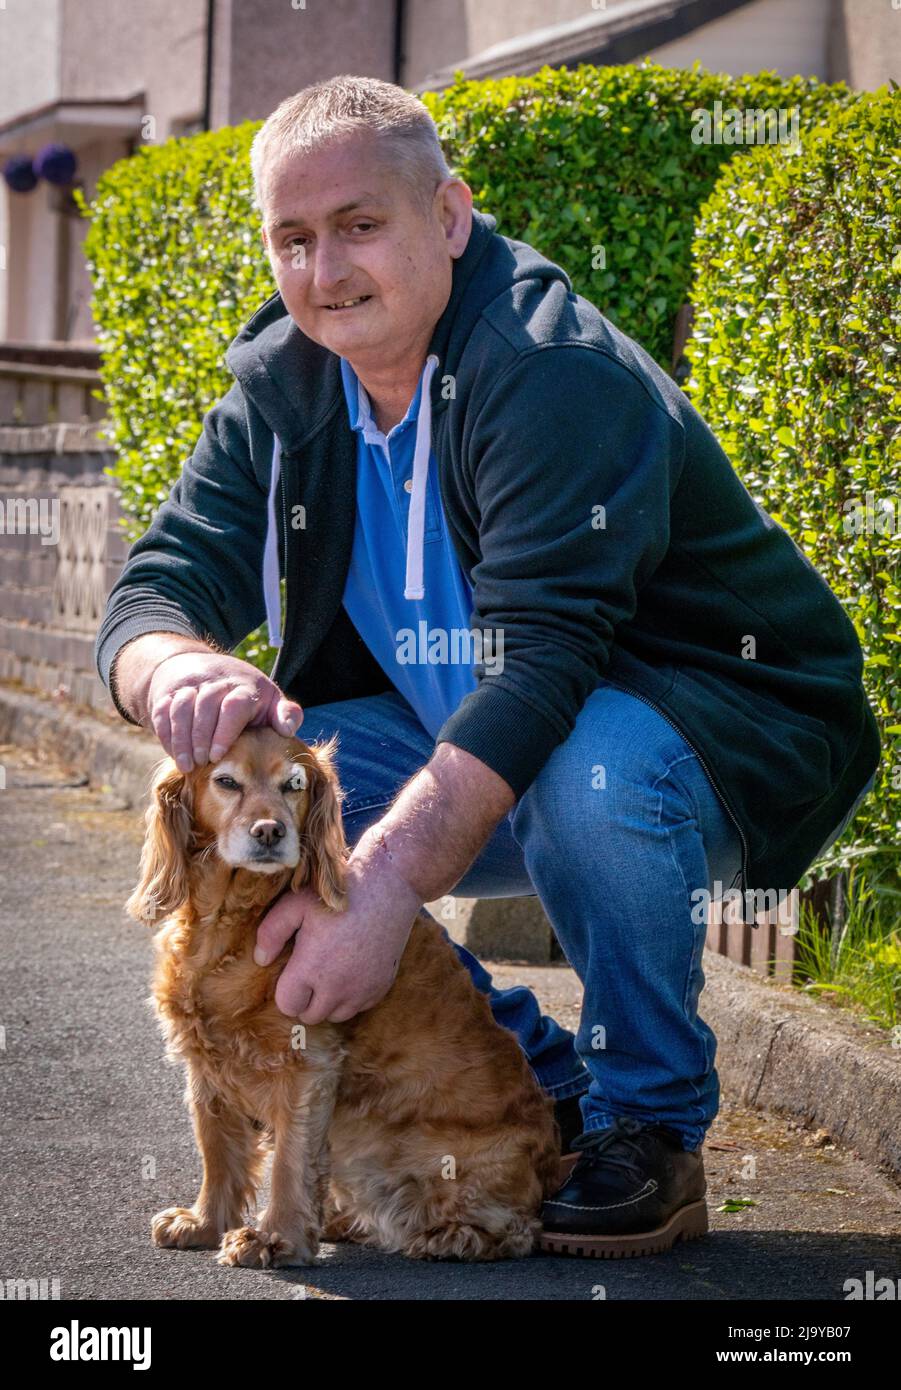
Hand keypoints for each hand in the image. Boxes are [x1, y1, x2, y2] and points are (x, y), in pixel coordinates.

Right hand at [146, 651, 302, 771]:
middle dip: (201, 737)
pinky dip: (166, 733)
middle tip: (202, 763)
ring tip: (186, 765)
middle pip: (205, 706)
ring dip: (181, 738)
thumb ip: (286, 714)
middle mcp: (216, 681)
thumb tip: (287, 729)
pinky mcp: (169, 692)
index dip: (224, 731)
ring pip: (181, 708)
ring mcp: (191, 685)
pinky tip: (173, 753)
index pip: (233, 704)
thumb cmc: (245, 695)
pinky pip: (162, 710)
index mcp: (245, 686)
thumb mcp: (270, 700)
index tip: (218, 755)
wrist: (203, 669)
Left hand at [253, 836, 423, 1022]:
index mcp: (312, 968)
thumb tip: (261, 960)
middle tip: (310, 970)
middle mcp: (338, 987)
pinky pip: (360, 1006)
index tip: (292, 971)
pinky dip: (352, 995)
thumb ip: (271, 932)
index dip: (286, 991)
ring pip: (336, 1015)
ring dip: (329, 1001)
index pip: (288, 1006)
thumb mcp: (297, 903)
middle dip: (306, 999)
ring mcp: (363, 990)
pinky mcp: (382, 987)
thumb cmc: (340, 893)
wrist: (389, 887)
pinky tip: (352, 968)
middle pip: (311, 1016)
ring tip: (330, 971)